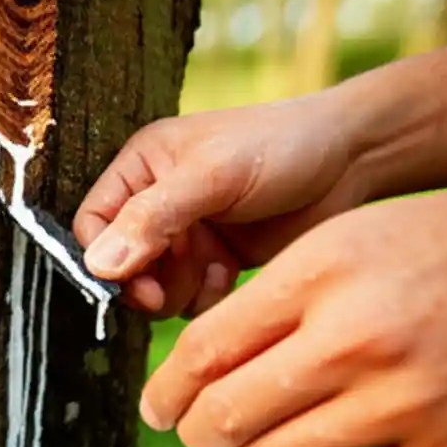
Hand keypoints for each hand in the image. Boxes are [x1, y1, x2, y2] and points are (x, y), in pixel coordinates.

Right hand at [73, 92, 373, 317]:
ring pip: (152, 287)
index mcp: (141, 168)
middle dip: (143, 282)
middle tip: (166, 295)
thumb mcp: (212, 176)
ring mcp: (186, 235)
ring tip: (210, 273)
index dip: (104, 260)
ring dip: (175, 292)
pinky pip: (187, 299)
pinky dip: (203, 298)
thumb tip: (98, 265)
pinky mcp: (215, 262)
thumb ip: (153, 218)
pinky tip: (229, 276)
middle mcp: (155, 202)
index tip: (136, 284)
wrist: (354, 161)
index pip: (92, 224)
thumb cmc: (282, 146)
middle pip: (118, 264)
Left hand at [140, 179, 446, 446]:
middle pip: (225, 413)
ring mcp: (400, 404)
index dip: (167, 386)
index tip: (155, 404)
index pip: (206, 347)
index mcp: (324, 271)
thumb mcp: (361, 238)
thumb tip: (206, 364)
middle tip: (193, 428)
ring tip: (252, 438)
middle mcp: (354, 340)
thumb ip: (278, 297)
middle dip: (195, 429)